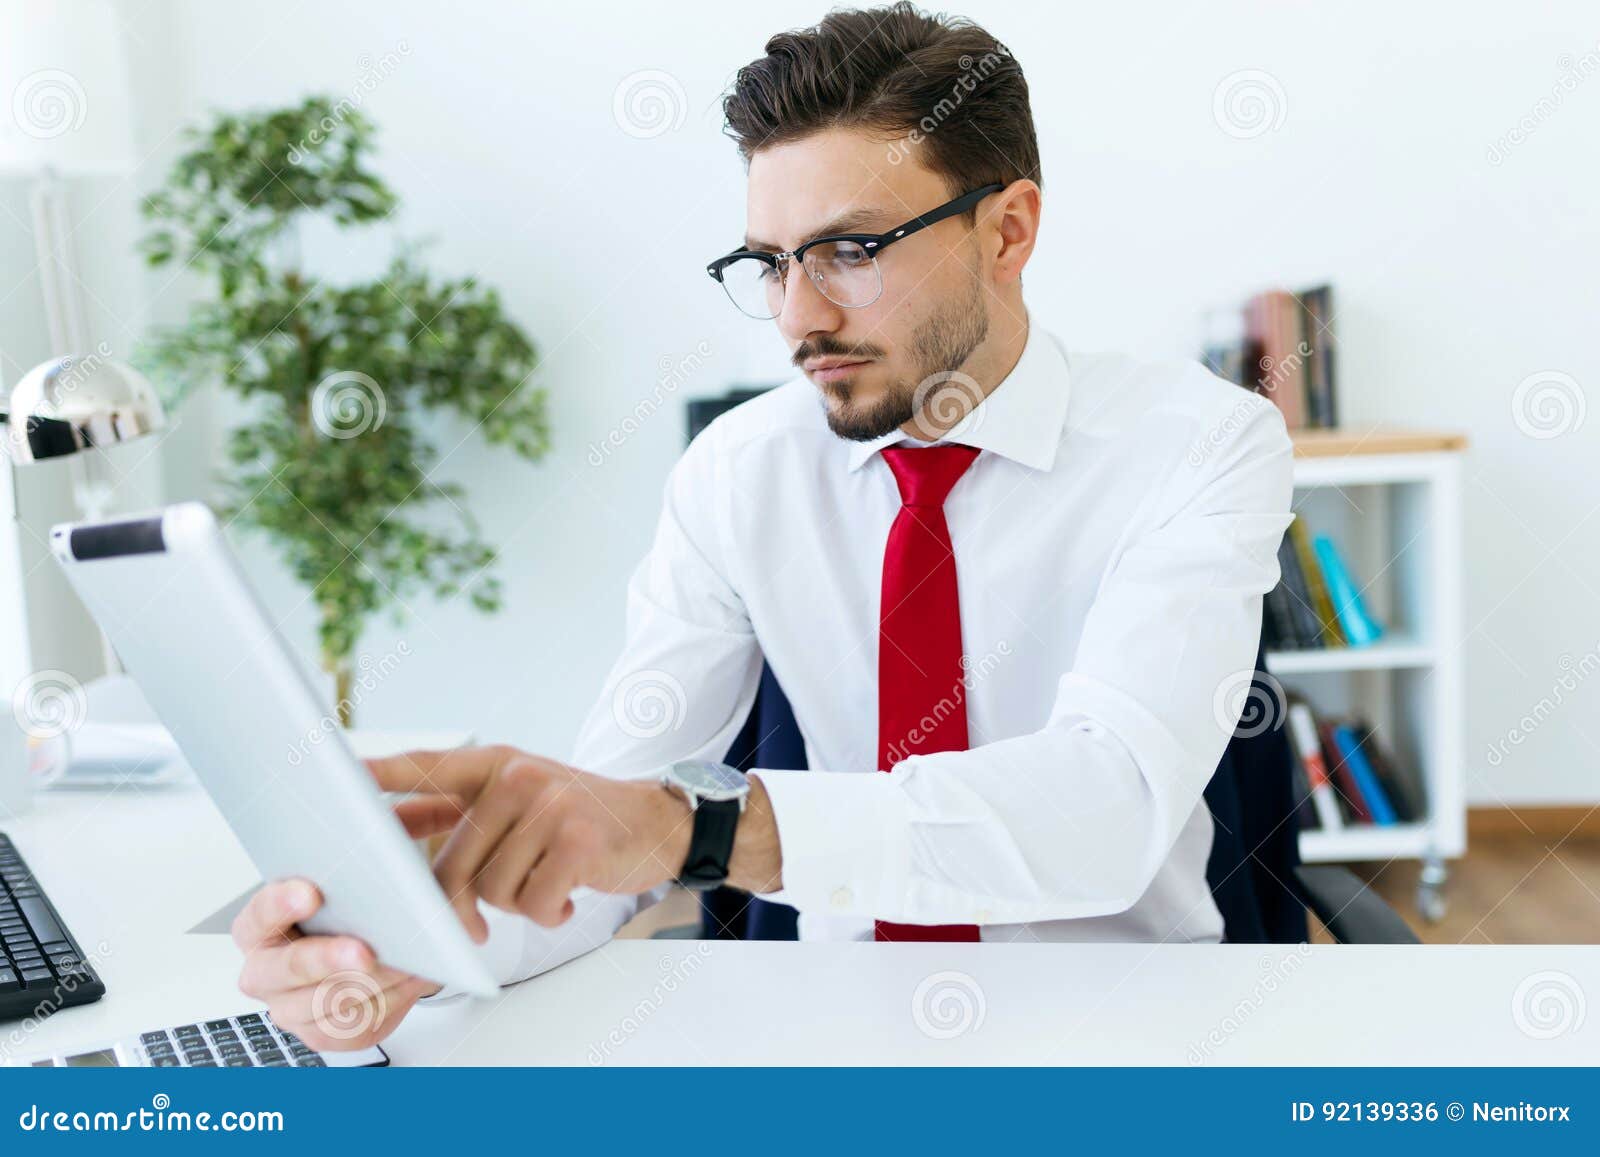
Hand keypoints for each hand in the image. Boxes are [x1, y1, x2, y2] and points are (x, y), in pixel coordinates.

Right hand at [231, 879, 438, 1051]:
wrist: (359, 949)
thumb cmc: (339, 912)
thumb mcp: (334, 885)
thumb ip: (339, 875)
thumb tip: (368, 864)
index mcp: (257, 930)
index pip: (259, 915)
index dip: (282, 904)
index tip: (310, 893)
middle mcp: (264, 974)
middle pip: (289, 968)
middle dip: (328, 958)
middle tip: (363, 950)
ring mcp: (289, 1009)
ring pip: (329, 1001)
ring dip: (372, 981)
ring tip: (405, 961)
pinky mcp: (322, 1034)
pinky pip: (354, 1025)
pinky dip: (389, 999)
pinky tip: (409, 978)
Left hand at [366, 745, 695, 940]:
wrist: (658, 824)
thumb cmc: (579, 821)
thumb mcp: (521, 803)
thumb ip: (464, 817)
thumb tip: (399, 842)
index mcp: (495, 764)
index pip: (425, 767)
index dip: (380, 773)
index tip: (334, 769)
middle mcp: (517, 777)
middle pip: (452, 864)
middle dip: (462, 907)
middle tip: (478, 925)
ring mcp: (548, 805)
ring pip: (491, 890)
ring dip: (517, 906)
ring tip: (546, 887)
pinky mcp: (576, 839)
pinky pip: (532, 902)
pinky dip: (550, 914)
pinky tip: (569, 896)